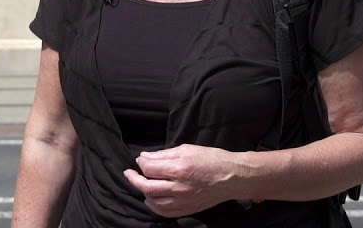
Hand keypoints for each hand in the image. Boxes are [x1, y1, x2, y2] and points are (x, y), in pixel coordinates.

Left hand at [122, 144, 238, 217]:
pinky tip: (151, 199)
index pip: (149, 168)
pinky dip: (155, 207)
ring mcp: (184, 200)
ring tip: (141, 185)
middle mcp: (180, 187)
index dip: (140, 163)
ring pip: (154, 202)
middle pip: (147, 187)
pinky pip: (166, 212)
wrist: (233, 177)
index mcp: (179, 169)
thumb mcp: (186, 149)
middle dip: (134, 179)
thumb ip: (163, 155)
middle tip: (129, 173)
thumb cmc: (211, 159)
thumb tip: (145, 157)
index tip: (140, 160)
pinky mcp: (188, 209)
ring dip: (144, 193)